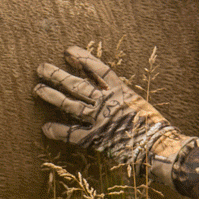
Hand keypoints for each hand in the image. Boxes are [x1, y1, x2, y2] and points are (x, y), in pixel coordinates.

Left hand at [33, 46, 185, 181]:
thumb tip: (118, 98)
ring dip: (53, 96)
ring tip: (37, 88)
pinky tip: (46, 128)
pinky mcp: (97, 139)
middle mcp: (109, 102)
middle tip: (41, 67)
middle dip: (58, 75)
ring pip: (71, 104)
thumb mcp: (142, 108)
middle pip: (78, 85)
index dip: (83, 59)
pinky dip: (59, 131)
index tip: (68, 51)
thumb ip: (126, 102)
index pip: (100, 70)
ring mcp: (101, 119)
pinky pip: (73, 134)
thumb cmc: (157, 130)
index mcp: (123, 92)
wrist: (162, 148)